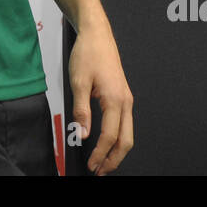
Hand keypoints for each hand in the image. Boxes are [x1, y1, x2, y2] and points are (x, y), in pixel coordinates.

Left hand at [67, 21, 133, 174]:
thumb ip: (81, 110)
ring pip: (128, 132)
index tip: (91, 164)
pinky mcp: (122, 95)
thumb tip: (82, 133)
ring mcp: (126, 98)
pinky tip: (107, 142)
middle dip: (115, 159)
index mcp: (115, 98)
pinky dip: (118, 137)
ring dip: (117, 150)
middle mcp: (125, 100)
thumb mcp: (78, 82)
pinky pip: (124, 123)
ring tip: (104, 161)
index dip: (100, 153)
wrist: (97, 35)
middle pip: (126, 140)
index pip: (110, 135)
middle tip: (101, 171)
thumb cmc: (89, 53)